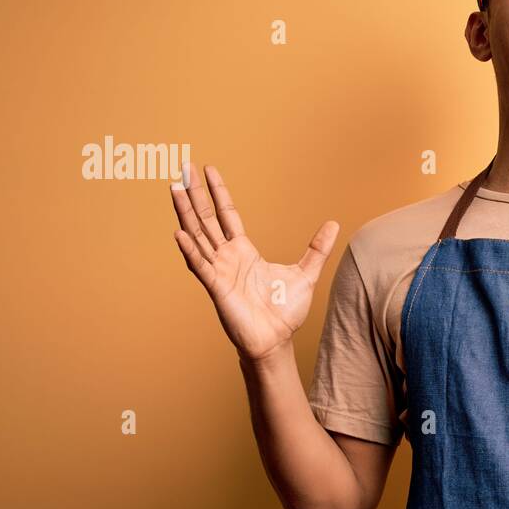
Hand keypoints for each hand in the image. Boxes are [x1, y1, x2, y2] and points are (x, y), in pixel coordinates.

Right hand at [169, 163, 338, 361]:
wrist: (277, 340)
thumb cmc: (285, 312)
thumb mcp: (306, 273)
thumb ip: (317, 249)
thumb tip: (334, 224)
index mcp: (244, 251)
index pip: (226, 214)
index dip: (218, 192)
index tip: (208, 170)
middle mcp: (227, 257)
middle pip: (206, 219)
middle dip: (195, 194)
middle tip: (183, 167)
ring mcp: (219, 271)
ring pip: (198, 236)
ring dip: (185, 213)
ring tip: (174, 189)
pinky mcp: (217, 288)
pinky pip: (200, 266)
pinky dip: (190, 250)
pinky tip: (179, 233)